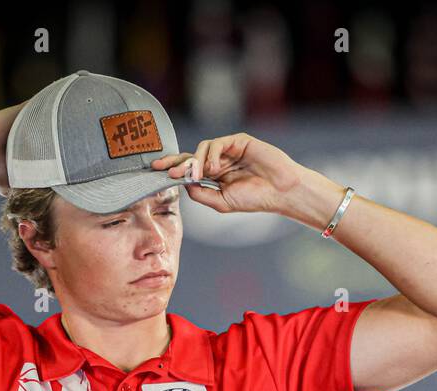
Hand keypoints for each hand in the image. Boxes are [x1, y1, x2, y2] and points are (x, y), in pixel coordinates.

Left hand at [151, 133, 303, 213]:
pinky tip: (214, 168)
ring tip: (199, 174)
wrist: (279, 191)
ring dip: (195, 162)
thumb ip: (201, 194)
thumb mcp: (221, 202)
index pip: (189, 170)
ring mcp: (228, 150)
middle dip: (174, 161)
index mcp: (214, 176)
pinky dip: (211, 155)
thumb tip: (183, 184)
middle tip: (161, 167)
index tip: (156, 173)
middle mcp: (219, 161)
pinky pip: (216, 143)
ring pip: (201, 149)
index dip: (173, 170)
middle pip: (190, 156)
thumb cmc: (255, 199)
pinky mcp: (238, 141)